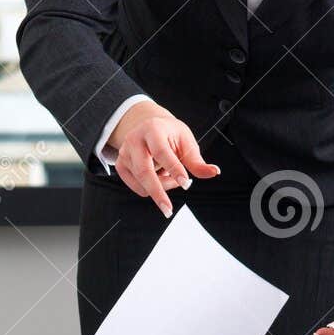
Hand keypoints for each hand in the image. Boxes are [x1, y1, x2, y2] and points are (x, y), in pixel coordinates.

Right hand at [107, 100, 219, 216]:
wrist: (148, 125)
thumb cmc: (169, 134)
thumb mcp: (186, 141)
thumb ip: (197, 161)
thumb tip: (213, 172)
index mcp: (152, 129)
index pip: (162, 152)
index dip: (174, 169)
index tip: (186, 183)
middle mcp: (134, 140)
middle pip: (144, 171)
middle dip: (158, 192)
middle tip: (168, 209)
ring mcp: (124, 153)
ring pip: (142, 182)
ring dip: (161, 186)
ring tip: (170, 176)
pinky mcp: (120, 165)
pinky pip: (137, 187)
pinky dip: (150, 188)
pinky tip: (158, 176)